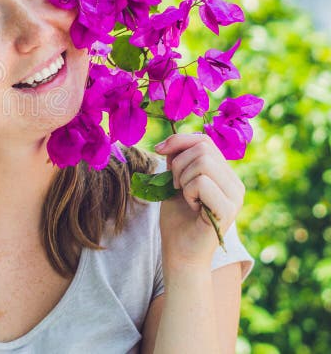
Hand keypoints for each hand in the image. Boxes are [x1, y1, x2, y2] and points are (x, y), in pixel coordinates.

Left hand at [154, 132, 245, 270]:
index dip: (179, 140)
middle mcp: (235, 183)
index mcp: (224, 175)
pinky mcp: (229, 209)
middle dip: (178, 163)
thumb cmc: (177, 219)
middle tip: (174, 186)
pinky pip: (202, 182)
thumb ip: (177, 161)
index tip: (158, 150)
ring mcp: (235, 196)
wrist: (180, 252)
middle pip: (203, 148)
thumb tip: (170, 142)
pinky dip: (188, 192)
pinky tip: (193, 207)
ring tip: (185, 197)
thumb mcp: (174, 182)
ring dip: (183, 179)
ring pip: (202, 162)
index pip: (204, 140)